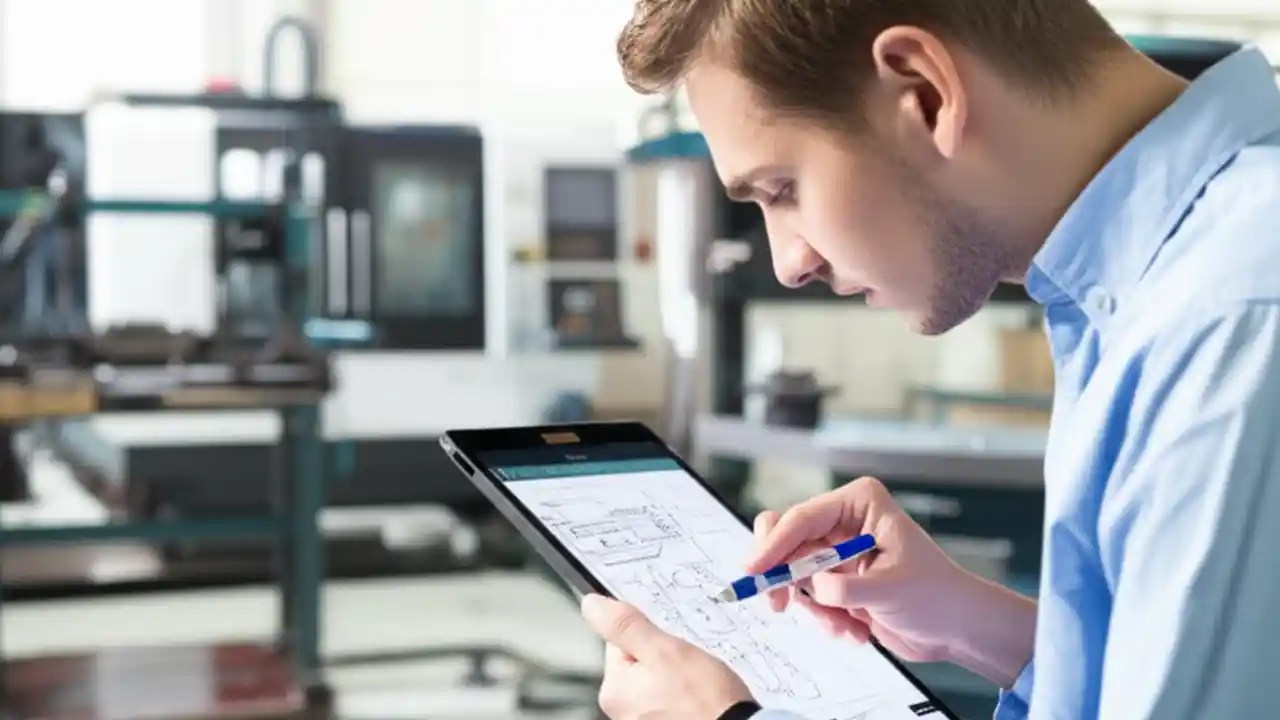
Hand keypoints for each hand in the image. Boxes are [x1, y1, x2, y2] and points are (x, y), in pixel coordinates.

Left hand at [581, 594, 752, 718]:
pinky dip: (683, 696)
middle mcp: (621, 712)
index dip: (649, 637)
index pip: (621, 642)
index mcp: (614, 691)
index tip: (669, 646)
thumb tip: (592, 605)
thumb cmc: (704, 699)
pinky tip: (699, 699)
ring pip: (656, 681)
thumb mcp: (664, 650)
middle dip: (663, 658)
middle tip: (687, 666)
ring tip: (696, 684)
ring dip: (675, 677)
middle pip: (638, 663)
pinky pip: (669, 700)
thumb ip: (626, 627)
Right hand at [749, 477, 1035, 687]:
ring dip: (814, 607)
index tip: (754, 571)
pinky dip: (823, 618)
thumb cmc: (937, 596)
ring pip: (792, 572)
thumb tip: (813, 586)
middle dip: (781, 574)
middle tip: (777, 603)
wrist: (955, 628)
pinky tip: (854, 630)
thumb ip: (846, 586)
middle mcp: (842, 520)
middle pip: (784, 537)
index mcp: (859, 503)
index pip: (802, 518)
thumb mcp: (891, 590)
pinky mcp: (835, 578)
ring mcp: (836, 550)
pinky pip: (807, 596)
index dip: (773, 545)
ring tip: (845, 627)